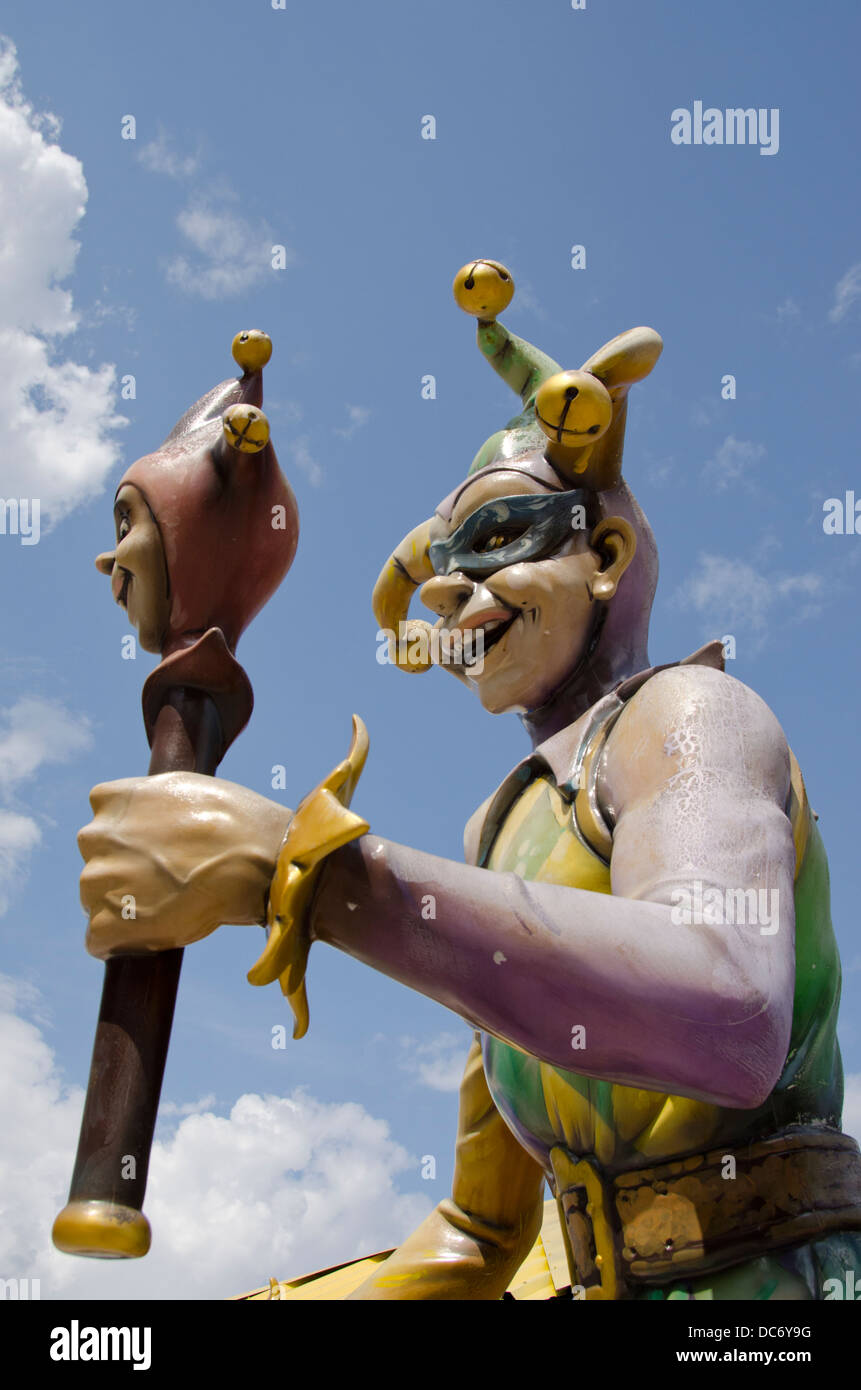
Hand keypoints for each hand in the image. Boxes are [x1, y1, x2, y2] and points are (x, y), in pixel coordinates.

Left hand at [79, 772, 291, 958]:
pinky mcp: (106, 923)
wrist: (256, 859)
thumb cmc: (235, 822)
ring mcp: (98, 880)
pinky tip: (148, 938)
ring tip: (166, 910)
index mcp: (112, 800)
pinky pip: (98, 939)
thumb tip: (150, 821)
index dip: (131, 840)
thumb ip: (152, 803)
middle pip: (98, 863)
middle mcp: (97, 836)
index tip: (155, 852)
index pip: (103, 822)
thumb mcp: (186, 788)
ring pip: (95, 900)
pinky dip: (119, 943)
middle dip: (124, 874)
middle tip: (165, 884)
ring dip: (123, 907)